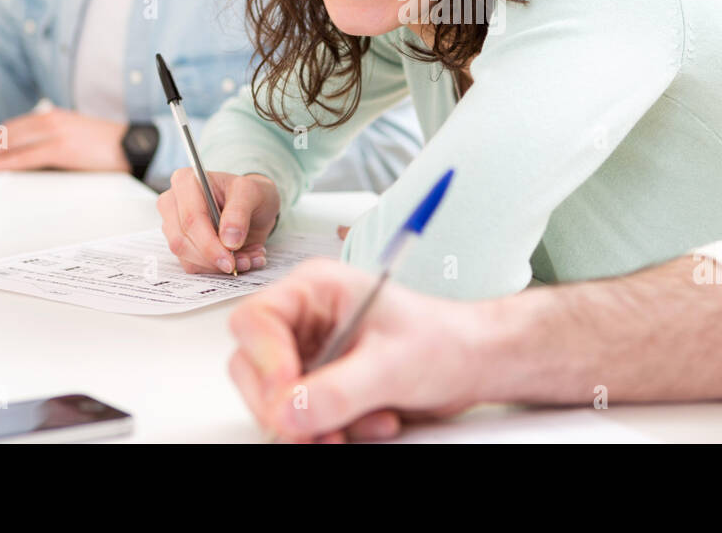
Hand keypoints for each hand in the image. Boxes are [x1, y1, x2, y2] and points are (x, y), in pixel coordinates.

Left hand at [0, 107, 128, 171]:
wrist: (133, 144)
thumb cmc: (106, 144)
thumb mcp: (73, 137)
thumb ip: (48, 142)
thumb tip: (24, 158)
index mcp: (52, 116)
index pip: (11, 126)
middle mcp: (51, 120)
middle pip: (5, 132)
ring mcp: (56, 133)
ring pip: (11, 142)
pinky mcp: (63, 148)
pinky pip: (27, 156)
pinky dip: (5, 162)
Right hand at [156, 169, 279, 274]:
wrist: (254, 205)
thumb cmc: (249, 193)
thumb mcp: (251, 192)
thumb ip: (239, 212)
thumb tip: (228, 241)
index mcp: (186, 181)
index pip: (190, 218)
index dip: (209, 243)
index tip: (230, 259)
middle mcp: (172, 203)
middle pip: (182, 241)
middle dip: (213, 258)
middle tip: (240, 263)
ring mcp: (173, 226)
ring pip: (186, 257)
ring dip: (218, 266)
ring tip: (247, 258)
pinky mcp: (181, 245)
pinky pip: (193, 266)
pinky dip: (218, 270)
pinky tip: (241, 260)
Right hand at [227, 259, 481, 442]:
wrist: (469, 364)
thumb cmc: (441, 341)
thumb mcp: (392, 364)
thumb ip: (339, 389)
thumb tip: (288, 410)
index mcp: (317, 290)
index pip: (256, 320)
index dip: (265, 360)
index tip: (289, 394)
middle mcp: (305, 320)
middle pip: (252, 367)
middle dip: (286, 405)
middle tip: (320, 430)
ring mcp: (309, 354)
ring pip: (274, 400)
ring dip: (311, 425)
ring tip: (362, 426)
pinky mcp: (318, 385)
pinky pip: (299, 419)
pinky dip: (327, 432)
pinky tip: (369, 424)